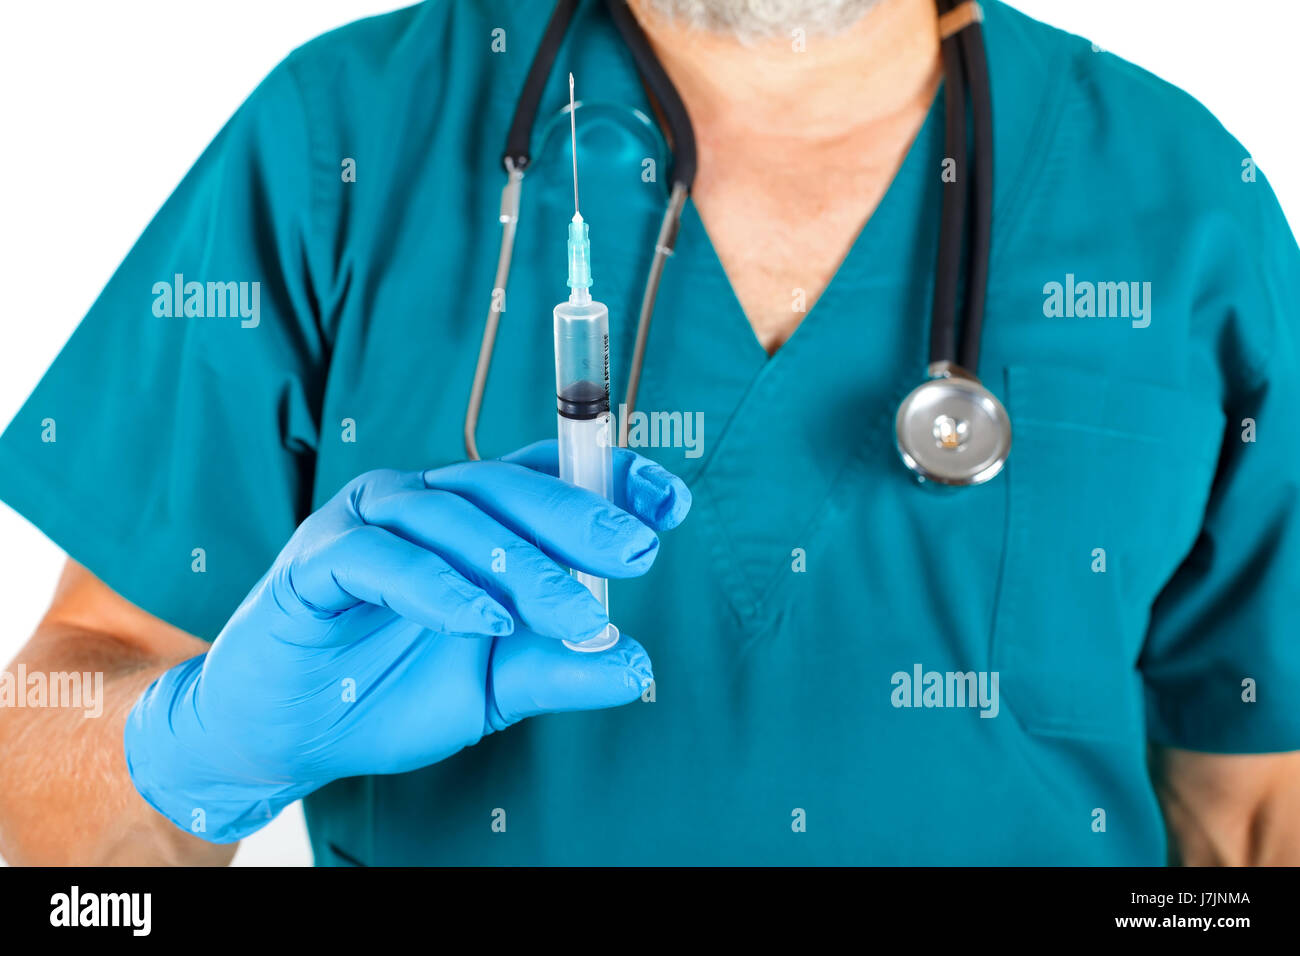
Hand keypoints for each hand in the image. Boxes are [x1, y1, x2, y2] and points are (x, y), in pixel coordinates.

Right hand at [124, 440, 690, 842]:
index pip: (544, 477)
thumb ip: (559, 669)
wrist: (286, 734)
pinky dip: (437, 587)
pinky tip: (484, 622)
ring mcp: (365, 524)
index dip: (608, 477)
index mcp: (467, 520)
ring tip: (573, 615)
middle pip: (506, 486)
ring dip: (519, 565)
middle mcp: (420, 504)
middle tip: (638, 552)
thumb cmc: (389, 693)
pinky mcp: (316, 562)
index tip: (672, 502)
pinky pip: (380, 558)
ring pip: (451, 517)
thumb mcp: (493, 687)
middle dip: (579, 517)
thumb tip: (637, 666)